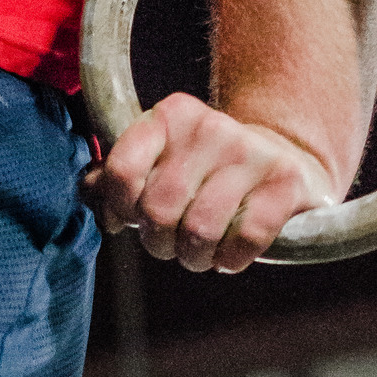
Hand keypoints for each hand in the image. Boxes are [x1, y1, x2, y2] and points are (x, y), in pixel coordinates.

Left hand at [80, 91, 336, 273]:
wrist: (283, 159)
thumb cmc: (204, 174)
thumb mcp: (159, 163)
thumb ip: (117, 177)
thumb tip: (89, 191)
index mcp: (171, 115)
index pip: (123, 171)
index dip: (119, 210)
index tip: (128, 221)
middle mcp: (211, 126)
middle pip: (159, 210)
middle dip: (159, 242)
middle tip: (171, 243)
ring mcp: (252, 152)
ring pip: (200, 230)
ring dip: (194, 257)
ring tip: (200, 252)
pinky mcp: (286, 181)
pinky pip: (245, 239)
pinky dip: (231, 260)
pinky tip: (230, 255)